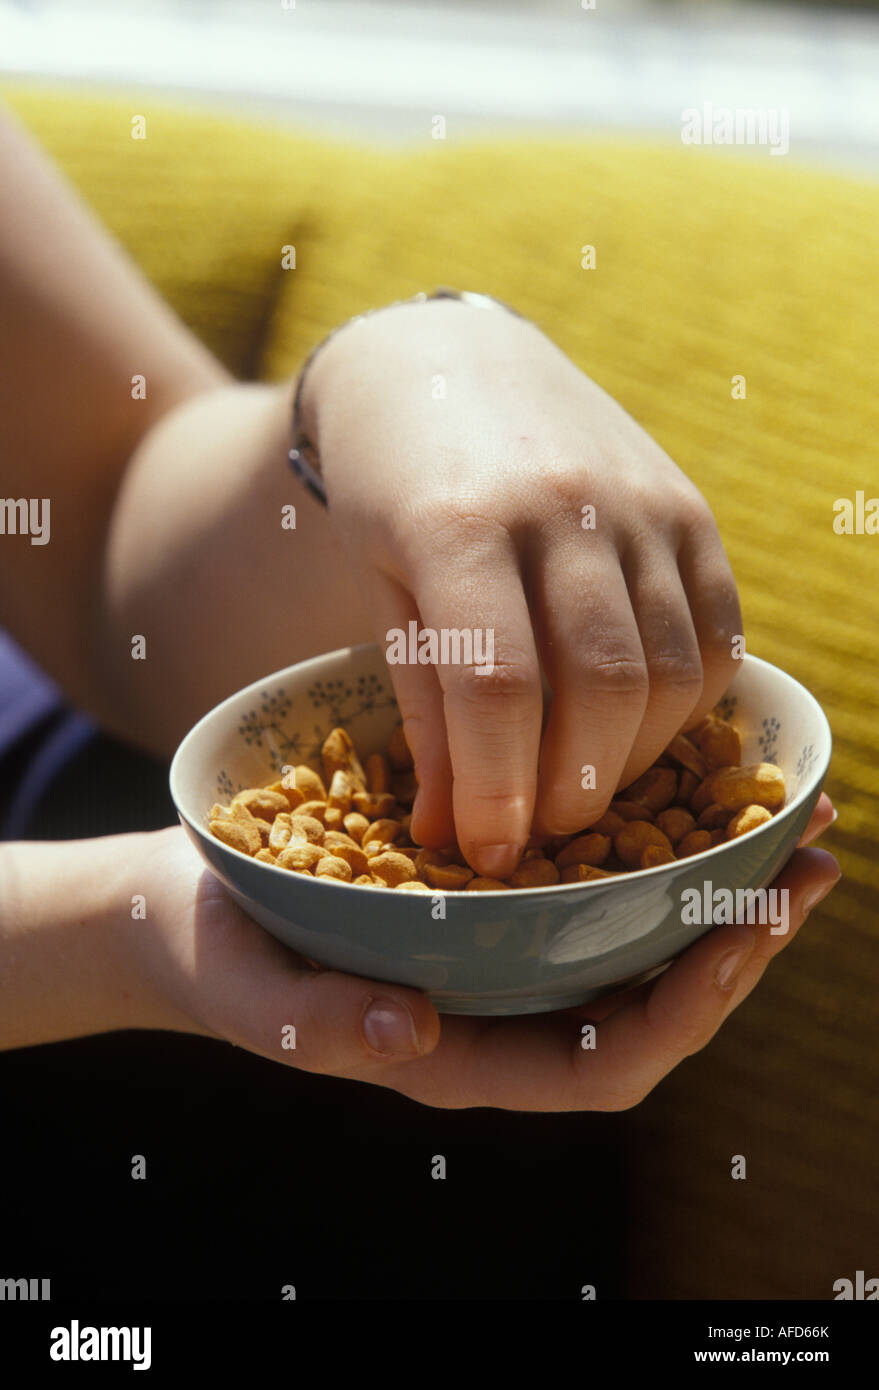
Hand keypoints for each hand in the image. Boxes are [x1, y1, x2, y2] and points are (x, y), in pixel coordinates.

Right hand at [132, 797, 837, 1111]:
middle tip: (806, 870)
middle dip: (735, 947)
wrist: (189, 904)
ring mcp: (507, 949)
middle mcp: (505, 1006)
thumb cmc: (217, 957)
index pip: (606, 1065)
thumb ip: (323, 1025)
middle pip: (649, 1000)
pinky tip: (690, 776)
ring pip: (635, 937)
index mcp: (467, 1053)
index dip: (684, 1013)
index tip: (742, 938)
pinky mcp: (497, 893)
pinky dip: (655, 836)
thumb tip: (411, 1033)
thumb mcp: (254, 995)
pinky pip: (595, 878)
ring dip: (716, 886)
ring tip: (786, 823)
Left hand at [304, 297, 742, 878]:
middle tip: (540, 833)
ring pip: (670, 668)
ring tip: (581, 783)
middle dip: (574, 789)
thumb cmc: (394, 491)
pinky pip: (716, 635)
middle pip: (602, 684)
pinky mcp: (690, 508)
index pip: (497, 683)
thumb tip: (450, 832)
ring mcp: (639, 501)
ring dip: (632, 757)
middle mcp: (563, 502)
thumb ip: (424, 707)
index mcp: (458, 521)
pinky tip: (632, 726)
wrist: (452, 363)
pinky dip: (685, 704)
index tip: (489, 855)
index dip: (499, 789)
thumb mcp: (383, 590)